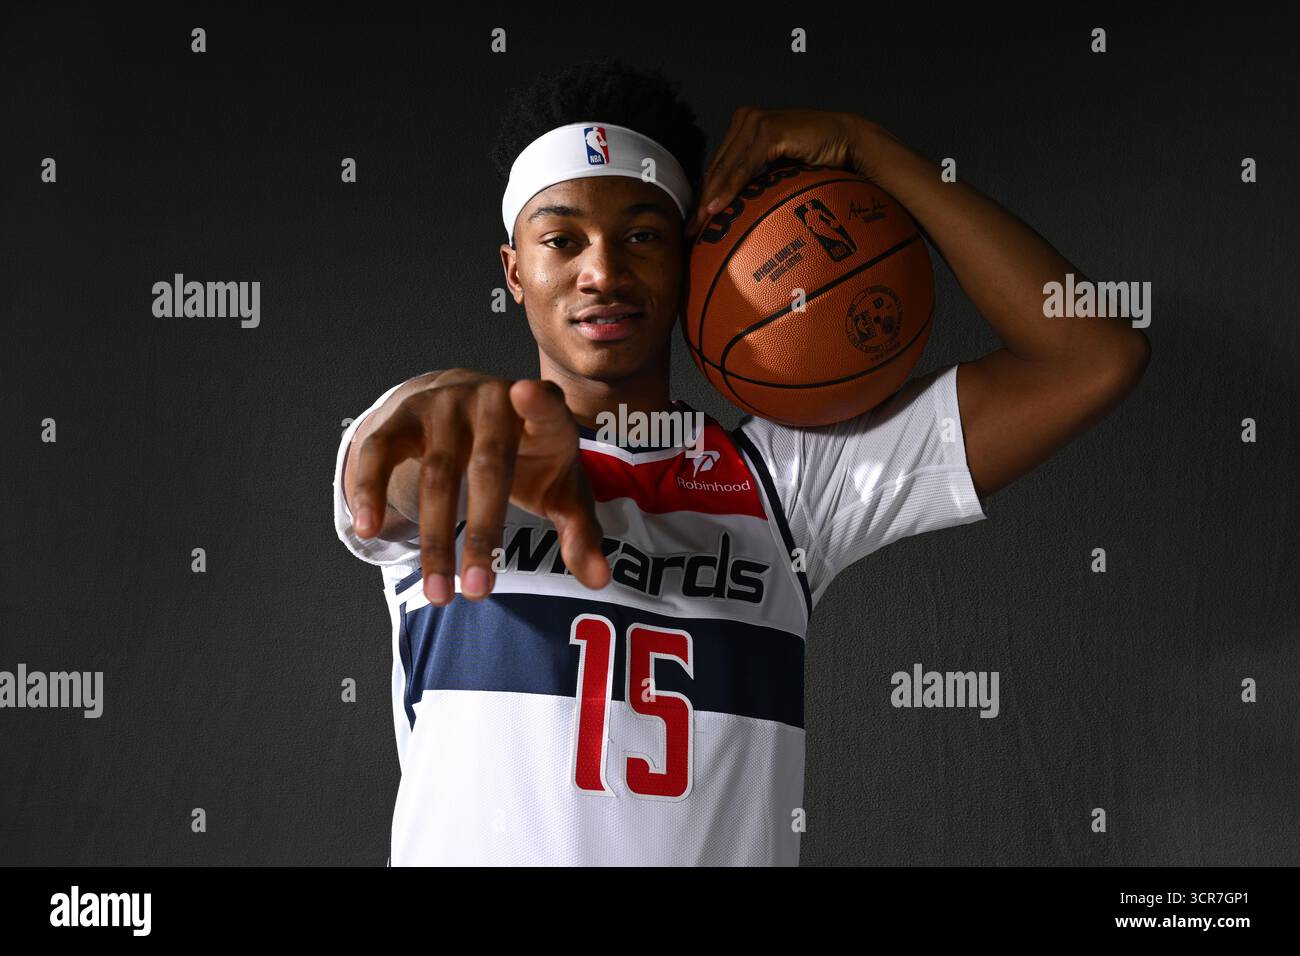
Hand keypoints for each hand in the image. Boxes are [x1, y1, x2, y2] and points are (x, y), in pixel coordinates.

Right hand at [347, 370, 610, 604]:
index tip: (528, 393)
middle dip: (482, 534)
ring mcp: (444, 404)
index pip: (545, 406)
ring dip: (435, 540)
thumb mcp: (562, 488)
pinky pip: (381, 453)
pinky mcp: (404, 415)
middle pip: (487, 468)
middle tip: (478, 593)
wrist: (477, 407)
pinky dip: (371, 491)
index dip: (539, 402)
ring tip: (439, 594)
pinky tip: (368, 530)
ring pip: (436, 474)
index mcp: (542, 414)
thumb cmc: (532, 456)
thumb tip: (600, 581)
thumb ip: (581, 531)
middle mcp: (491, 401)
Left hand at [685, 107, 868, 239]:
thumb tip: (736, 210)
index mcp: (744, 128)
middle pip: (717, 168)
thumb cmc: (819, 161)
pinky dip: (728, 190)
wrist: (848, 142)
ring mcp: (755, 123)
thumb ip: (758, 180)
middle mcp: (745, 120)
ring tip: (698, 226)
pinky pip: (743, 168)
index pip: (718, 166)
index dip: (704, 195)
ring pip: (725, 169)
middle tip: (689, 231)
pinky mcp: (768, 130)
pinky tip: (715, 210)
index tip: (693, 224)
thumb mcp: (779, 171)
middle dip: (701, 201)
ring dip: (710, 200)